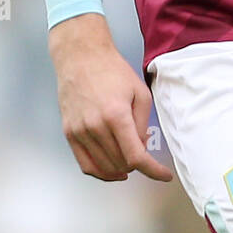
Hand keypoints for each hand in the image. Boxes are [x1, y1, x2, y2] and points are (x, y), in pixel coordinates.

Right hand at [48, 12, 173, 181]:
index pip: (136, 157)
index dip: (153, 170)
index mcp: (116, 115)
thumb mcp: (140, 93)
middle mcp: (95, 127)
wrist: (81, 57)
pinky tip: (111, 170)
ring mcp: (79, 131)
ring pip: (104, 167)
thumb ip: (143, 124)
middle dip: (138, 165)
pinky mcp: (69, 133)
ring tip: (130, 161)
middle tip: (145, 154)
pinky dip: (100, 172)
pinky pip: (85, 164)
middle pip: (121, 164)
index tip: (164, 175)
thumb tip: (141, 147)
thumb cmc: (112, 71)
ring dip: (121, 170)